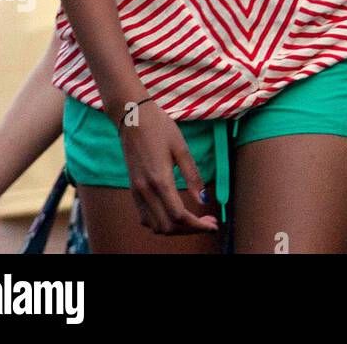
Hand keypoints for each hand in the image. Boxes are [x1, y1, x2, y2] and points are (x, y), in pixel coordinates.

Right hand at [116, 101, 217, 235]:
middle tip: (209, 222)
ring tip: (195, 220)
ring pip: (154, 226)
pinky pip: (145, 217)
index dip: (198, 225)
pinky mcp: (133, 189)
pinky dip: (161, 223)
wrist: (132, 117)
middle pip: (167, 226)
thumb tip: (205, 199)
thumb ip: (193, 175)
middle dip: (190, 229)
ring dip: (175, 229)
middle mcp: (145, 190)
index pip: (179, 216)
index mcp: (159, 180)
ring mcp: (136, 191)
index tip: (214, 225)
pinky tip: (175, 214)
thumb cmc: (160, 128)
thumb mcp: (182, 148)